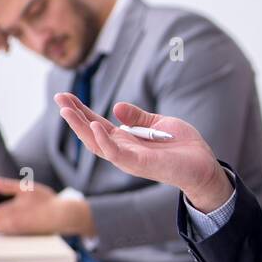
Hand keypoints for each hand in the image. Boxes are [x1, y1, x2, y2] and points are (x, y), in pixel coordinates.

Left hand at [0, 177, 93, 235]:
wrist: (63, 217)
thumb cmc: (47, 202)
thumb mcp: (27, 188)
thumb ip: (9, 185)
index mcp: (8, 214)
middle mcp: (8, 226)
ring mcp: (13, 232)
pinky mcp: (19, 235)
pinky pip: (4, 228)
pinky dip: (3, 220)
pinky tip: (10, 212)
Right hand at [54, 94, 231, 210]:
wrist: (203, 165)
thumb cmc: (182, 147)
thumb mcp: (158, 123)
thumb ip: (137, 117)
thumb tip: (115, 106)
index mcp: (125, 140)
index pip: (96, 124)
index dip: (80, 111)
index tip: (64, 95)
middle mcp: (122, 151)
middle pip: (90, 134)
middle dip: (73, 116)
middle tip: (58, 98)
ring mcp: (129, 159)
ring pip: (97, 144)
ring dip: (81, 127)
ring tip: (66, 110)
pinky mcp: (140, 164)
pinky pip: (116, 153)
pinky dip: (104, 141)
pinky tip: (95, 126)